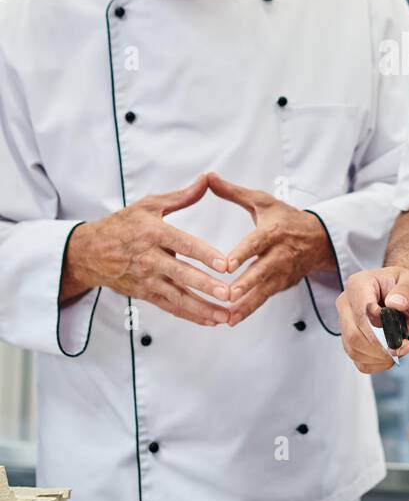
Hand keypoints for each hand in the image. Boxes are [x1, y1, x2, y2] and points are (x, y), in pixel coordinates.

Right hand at [62, 175, 229, 324]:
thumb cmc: (122, 225)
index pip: (183, 244)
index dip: (204, 254)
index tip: (225, 263)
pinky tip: (211, 320)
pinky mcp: (144, 294)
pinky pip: (170, 307)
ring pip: (177, 297)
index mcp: (153, 233)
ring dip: (203, 308)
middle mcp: (149, 258)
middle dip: (205, 286)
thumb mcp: (149, 205)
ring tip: (225, 315)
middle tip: (228, 293)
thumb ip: (181, 197)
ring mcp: (146, 279)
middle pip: (181, 274)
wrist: (89, 252)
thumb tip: (207, 180)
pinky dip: (190, 315)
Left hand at [208, 173, 334, 326]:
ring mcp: (282, 272)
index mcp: (273, 231)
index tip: (226, 265)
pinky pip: (265, 299)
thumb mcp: (262, 201)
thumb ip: (233, 192)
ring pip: (263, 291)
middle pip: (262, 271)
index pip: (256, 243)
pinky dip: (249, 310)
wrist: (319, 239)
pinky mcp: (282, 285)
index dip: (242, 254)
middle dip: (246, 284)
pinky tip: (232, 320)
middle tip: (229, 294)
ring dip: (246, 304)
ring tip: (228, 317)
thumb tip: (208, 177)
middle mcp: (279, 254)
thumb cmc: (286, 218)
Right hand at [336, 267, 408, 373]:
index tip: (399, 338)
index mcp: (358, 285)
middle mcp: (347, 303)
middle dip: (381, 347)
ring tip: (401, 349)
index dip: (380, 331)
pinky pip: (359, 361)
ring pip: (354, 350)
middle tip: (404, 347)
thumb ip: (407, 291)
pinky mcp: (351, 340)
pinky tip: (392, 355)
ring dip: (380, 357)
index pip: (362, 314)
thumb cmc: (408, 286)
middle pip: (354, 336)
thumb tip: (395, 303)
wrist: (406, 295)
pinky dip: (378, 364)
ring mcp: (346, 323)